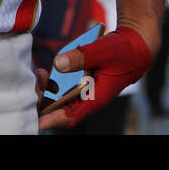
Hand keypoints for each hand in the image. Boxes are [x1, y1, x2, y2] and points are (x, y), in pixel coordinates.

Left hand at [37, 26, 153, 131]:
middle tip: (35, 83)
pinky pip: (60, 92)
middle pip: (59, 111)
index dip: (51, 120)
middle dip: (42, 101)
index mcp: (95, 99)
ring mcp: (83, 94)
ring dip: (44, 92)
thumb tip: (58, 64)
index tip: (34, 122)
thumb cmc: (124, 52)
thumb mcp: (104, 50)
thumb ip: (82, 56)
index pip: (70, 117)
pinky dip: (49, 85)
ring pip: (57, 102)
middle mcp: (87, 100)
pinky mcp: (79, 86)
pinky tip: (43, 73)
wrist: (134, 48)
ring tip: (39, 75)